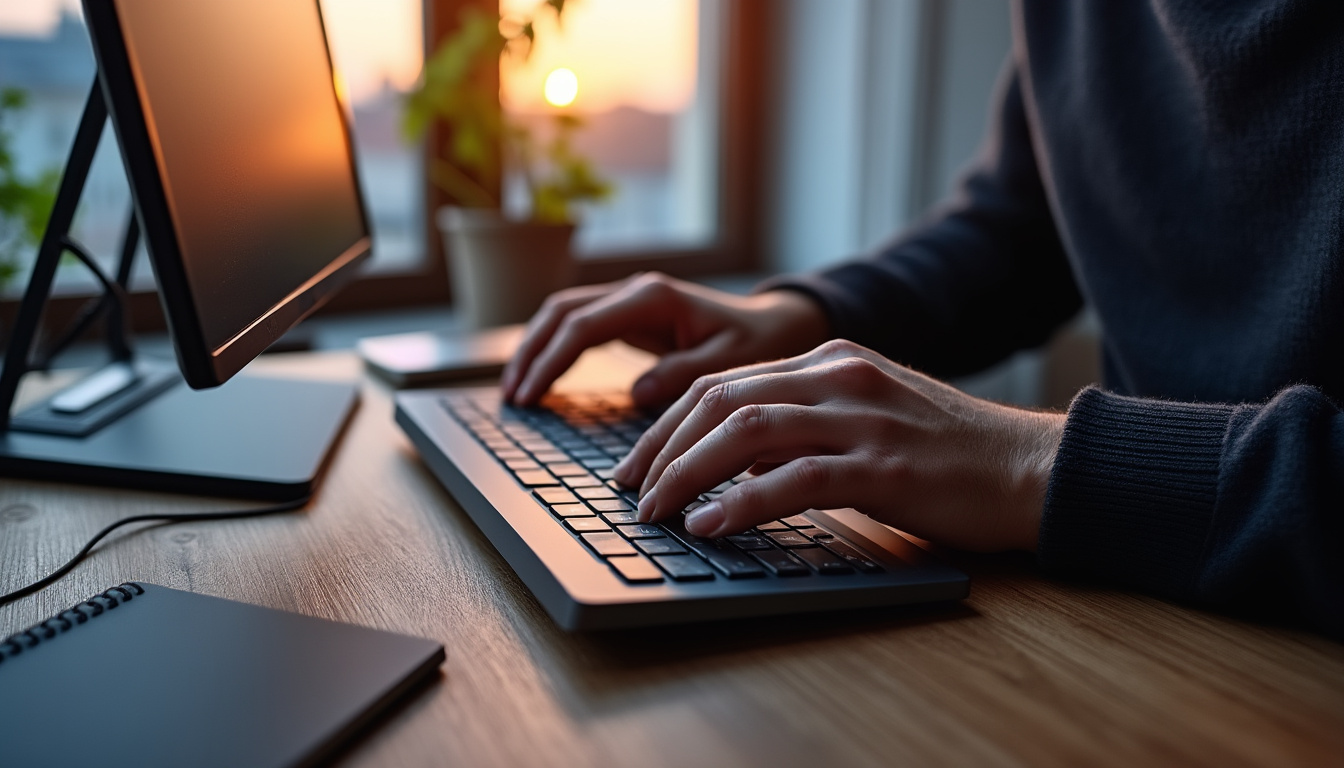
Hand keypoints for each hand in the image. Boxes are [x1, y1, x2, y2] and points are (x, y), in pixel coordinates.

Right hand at [502, 272, 829, 405]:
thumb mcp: (730, 363)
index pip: (583, 326)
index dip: (551, 362)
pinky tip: (542, 378)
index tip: (531, 396)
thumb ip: (685, 374)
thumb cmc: (759, 344)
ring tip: (517, 390)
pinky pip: (579, 327)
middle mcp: (636, 292)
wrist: (777, 325)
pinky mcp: (630, 317)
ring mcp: (630, 301)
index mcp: (654, 298)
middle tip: (513, 396)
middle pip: (561, 312)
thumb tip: (639, 392)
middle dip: (530, 351)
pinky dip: (554, 348)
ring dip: (535, 348)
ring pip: (563, 314)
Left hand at [616, 339, 1065, 551]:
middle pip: (722, 400)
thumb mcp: (866, 419)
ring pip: (746, 432)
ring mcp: (862, 418)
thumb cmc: (946, 453)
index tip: (639, 464)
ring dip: (686, 473)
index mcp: (831, 361)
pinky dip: (740, 502)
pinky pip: (793, 479)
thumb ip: (802, 428)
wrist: (1028, 469)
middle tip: (630, 490)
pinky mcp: (882, 466)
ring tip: (654, 510)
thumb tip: (731, 462)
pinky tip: (709, 524)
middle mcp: (839, 377)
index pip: (726, 383)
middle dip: (663, 448)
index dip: (670, 424)